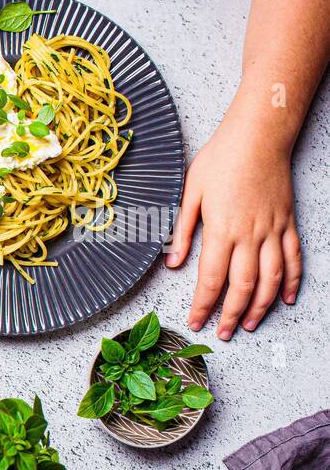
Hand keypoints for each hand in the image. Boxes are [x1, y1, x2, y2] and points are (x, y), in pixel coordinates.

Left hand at [166, 110, 301, 339]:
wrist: (258, 136)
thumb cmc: (220, 159)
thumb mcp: (190, 192)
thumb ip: (182, 230)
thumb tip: (174, 263)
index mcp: (221, 230)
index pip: (211, 279)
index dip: (203, 305)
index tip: (195, 322)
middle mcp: (250, 235)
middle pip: (242, 286)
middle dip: (232, 314)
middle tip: (223, 333)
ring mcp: (273, 230)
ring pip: (270, 278)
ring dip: (261, 305)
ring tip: (251, 325)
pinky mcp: (288, 223)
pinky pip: (294, 257)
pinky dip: (292, 281)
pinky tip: (285, 299)